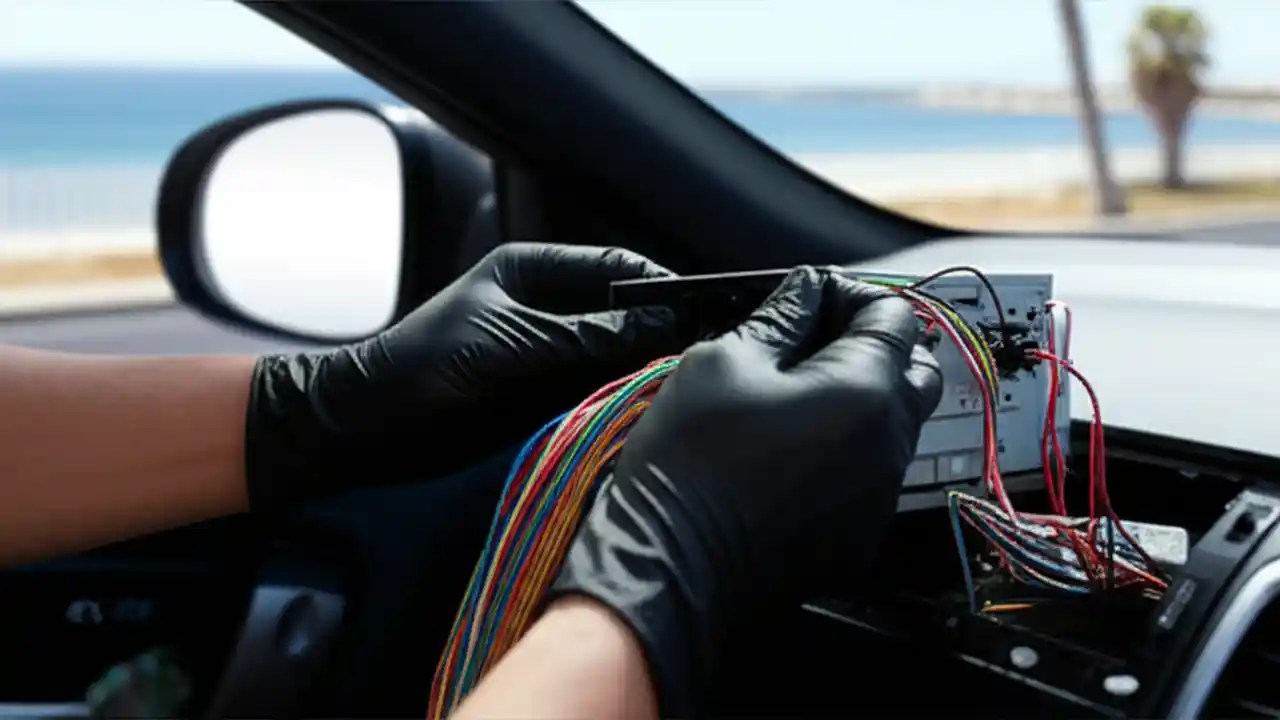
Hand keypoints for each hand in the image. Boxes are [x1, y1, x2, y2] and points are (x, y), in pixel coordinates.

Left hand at [245, 242, 678, 509]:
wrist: (367, 427)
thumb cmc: (422, 367)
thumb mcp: (510, 346)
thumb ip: (587, 337)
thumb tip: (665, 326)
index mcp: (536, 270)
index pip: (620, 268)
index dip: (664, 289)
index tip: (706, 313)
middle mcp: (550, 307)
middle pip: (627, 312)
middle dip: (664, 331)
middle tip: (709, 356)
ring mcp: (549, 352)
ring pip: (619, 354)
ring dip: (648, 368)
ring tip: (689, 387)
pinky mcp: (545, 394)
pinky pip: (600, 390)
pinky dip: (626, 398)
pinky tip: (654, 410)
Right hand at [550, 266, 941, 714]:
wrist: (671, 565)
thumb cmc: (691, 460)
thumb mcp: (723, 360)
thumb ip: (780, 316)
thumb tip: (807, 289)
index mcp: (865, 390)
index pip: (894, 315)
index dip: (852, 296)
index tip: (812, 300)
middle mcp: (890, 444)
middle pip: (917, 373)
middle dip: (876, 348)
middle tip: (813, 346)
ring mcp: (879, 498)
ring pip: (894, 429)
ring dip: (860, 403)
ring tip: (793, 403)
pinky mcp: (859, 539)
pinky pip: (870, 480)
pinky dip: (844, 457)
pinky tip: (787, 458)